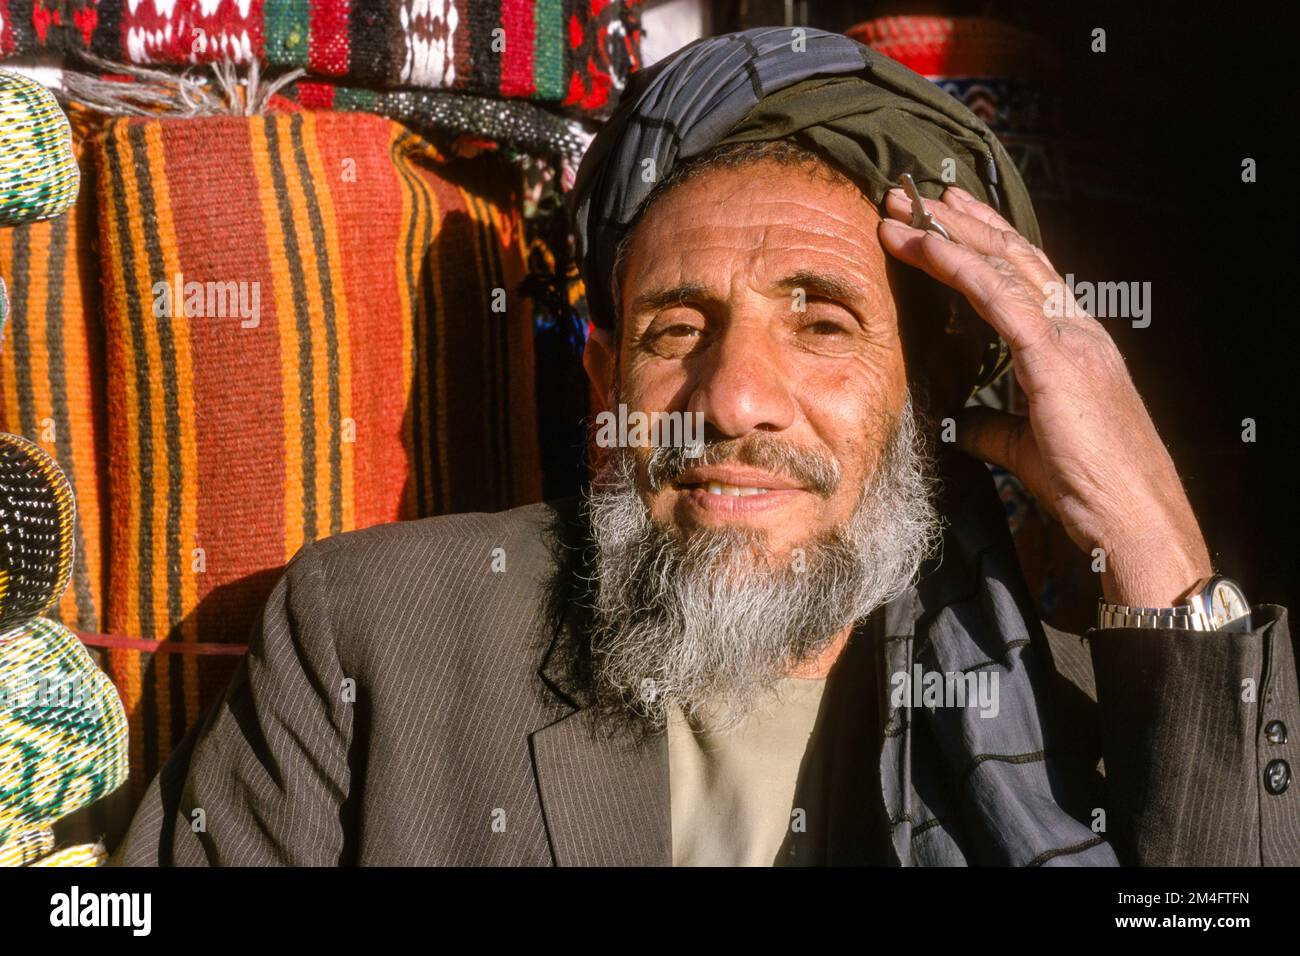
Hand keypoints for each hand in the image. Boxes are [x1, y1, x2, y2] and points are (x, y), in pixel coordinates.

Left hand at [878, 185, 1210, 606]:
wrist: (1134, 522)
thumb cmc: (1090, 492)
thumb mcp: (1025, 449)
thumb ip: (992, 427)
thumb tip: (959, 422)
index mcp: (1075, 345)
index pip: (1025, 277)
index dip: (983, 243)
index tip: (945, 218)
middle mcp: (1076, 329)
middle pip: (1012, 257)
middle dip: (960, 223)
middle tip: (912, 194)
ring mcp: (1070, 338)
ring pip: (1002, 265)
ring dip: (948, 232)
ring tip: (905, 207)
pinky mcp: (1056, 358)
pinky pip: (997, 296)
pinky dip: (957, 265)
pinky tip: (925, 244)